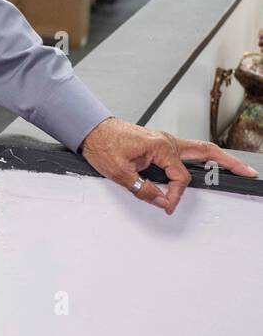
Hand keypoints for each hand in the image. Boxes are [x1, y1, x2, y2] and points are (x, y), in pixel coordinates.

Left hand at [79, 117, 258, 214]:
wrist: (89, 129)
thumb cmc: (101, 145)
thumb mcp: (118, 172)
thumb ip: (143, 189)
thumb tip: (162, 200)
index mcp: (159, 146)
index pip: (180, 177)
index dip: (175, 195)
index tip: (167, 206)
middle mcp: (166, 140)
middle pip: (205, 151)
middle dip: (228, 162)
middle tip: (246, 172)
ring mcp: (163, 139)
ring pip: (197, 148)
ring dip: (216, 158)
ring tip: (233, 167)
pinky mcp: (158, 142)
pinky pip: (184, 150)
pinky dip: (198, 157)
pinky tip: (204, 164)